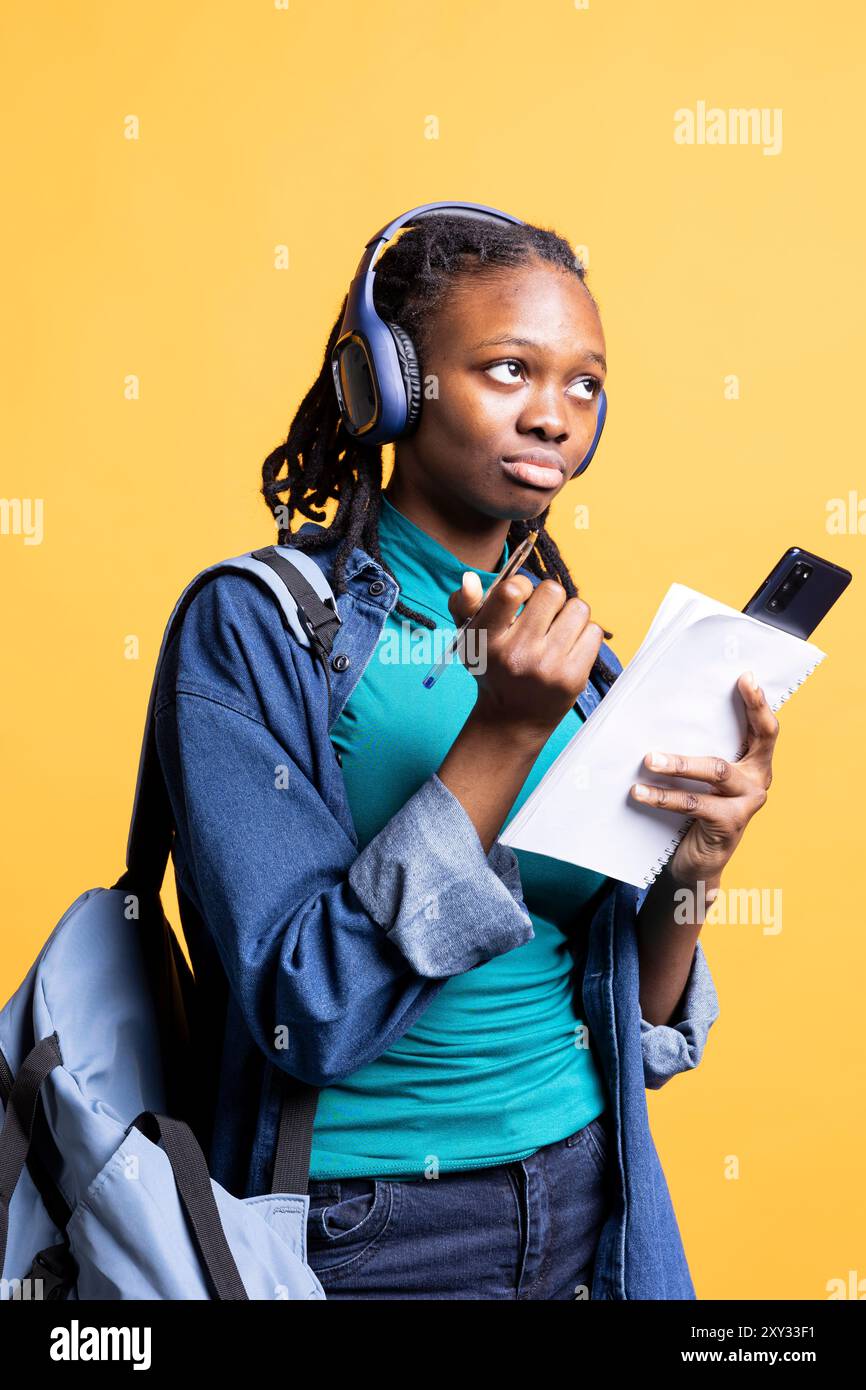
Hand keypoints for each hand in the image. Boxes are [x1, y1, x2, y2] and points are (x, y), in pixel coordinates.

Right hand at [447, 572, 603, 742]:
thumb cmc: (493, 669)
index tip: (521, 597)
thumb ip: (464, 603)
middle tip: (541, 616)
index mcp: (488, 641)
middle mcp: (517, 655)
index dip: (523, 585)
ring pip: (578, 608)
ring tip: (556, 632)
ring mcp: (548, 668)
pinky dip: (584, 634)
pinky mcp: (573, 678)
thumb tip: (471, 577)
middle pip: (552, 592)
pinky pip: (594, 631)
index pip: (511, 591)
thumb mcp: (470, 638)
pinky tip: (568, 647)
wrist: (512, 719)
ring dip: (569, 615)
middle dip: (549, 598)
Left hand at [629, 671, 778, 886]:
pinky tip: (639, 792)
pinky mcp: (729, 824)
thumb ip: (697, 750)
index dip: (758, 703)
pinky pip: (694, 804)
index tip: (746, 677)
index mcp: (754, 763)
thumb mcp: (700, 778)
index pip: (764, 728)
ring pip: (716, 771)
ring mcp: (746, 804)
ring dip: (678, 763)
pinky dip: (664, 797)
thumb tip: (661, 714)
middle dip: (742, 713)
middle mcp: (758, 781)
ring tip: (649, 759)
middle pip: (753, 742)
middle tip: (714, 696)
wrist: (693, 864)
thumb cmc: (694, 812)